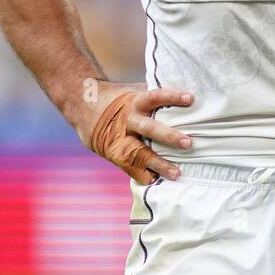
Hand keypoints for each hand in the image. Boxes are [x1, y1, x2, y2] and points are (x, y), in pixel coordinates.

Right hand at [75, 81, 194, 182]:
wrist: (83, 108)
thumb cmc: (118, 100)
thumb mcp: (133, 92)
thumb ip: (154, 98)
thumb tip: (186, 97)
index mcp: (134, 101)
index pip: (155, 96)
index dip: (172, 97)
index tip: (191, 98)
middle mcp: (128, 120)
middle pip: (149, 128)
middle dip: (169, 136)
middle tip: (189, 144)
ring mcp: (120, 138)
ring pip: (139, 152)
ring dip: (158, 164)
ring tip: (176, 173)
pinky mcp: (114, 153)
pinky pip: (129, 167)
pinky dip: (143, 175)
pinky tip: (156, 181)